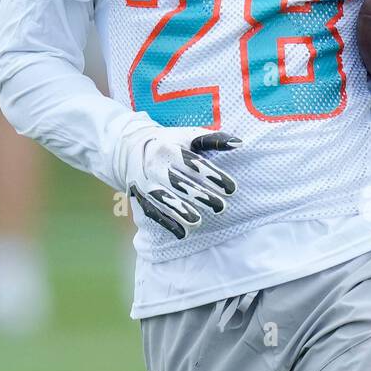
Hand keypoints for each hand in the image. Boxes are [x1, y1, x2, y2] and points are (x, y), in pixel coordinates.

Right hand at [119, 127, 238, 239]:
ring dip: (180, 211)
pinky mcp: (141, 197)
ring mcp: (146, 183)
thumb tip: (239, 143)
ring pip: (163, 199)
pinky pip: (153, 212)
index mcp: (168, 149)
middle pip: (178, 183)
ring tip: (198, 222)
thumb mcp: (188, 136)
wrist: (131, 148)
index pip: (193, 164)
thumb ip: (213, 140)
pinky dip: (167, 223)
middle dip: (200, 196)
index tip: (232, 189)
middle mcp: (155, 166)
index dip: (213, 176)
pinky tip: (182, 233)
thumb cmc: (170, 142)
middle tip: (221, 208)